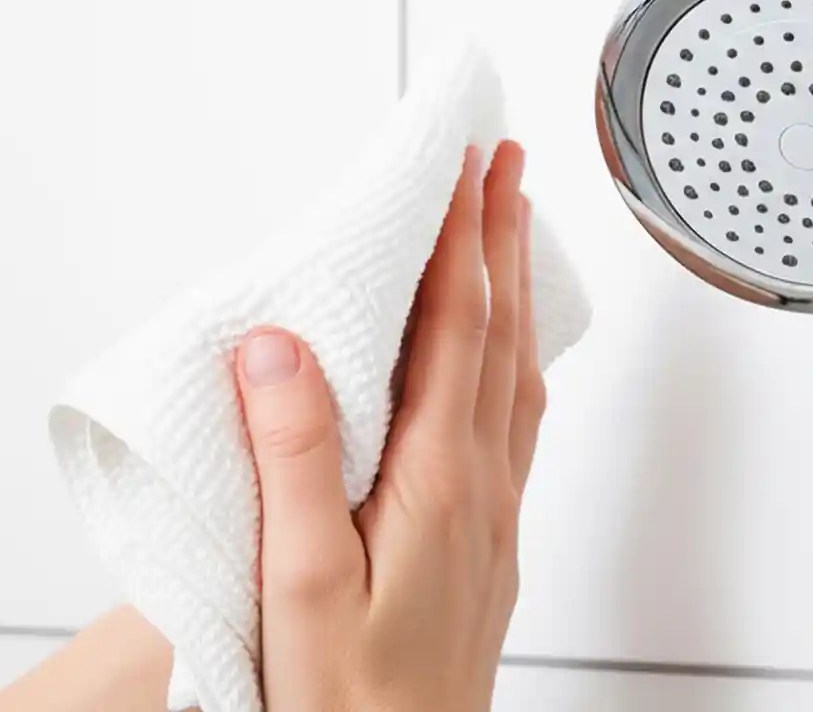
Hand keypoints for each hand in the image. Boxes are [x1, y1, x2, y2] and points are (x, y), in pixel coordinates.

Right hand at [235, 142, 542, 710]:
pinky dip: (516, 359)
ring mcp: (496, 506)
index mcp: (439, 478)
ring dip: (518, 292)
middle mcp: (483, 482)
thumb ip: (294, 460)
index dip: (464, 240)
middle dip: (505, 240)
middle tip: (511, 167)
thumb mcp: (303, 580)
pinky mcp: (491, 532)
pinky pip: (517, 418)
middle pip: (502, 334)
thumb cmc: (355, 695)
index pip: (458, 329)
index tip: (469, 170)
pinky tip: (510, 357)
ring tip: (515, 235)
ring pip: (518, 372)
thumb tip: (281, 350)